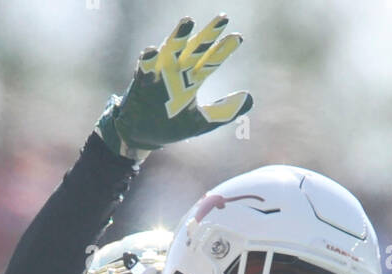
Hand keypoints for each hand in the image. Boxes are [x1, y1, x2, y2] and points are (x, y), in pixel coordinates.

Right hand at [97, 15, 252, 159]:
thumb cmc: (171, 126)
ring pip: (170, 51)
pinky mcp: (142, 82)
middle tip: (223, 18)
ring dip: (179, 37)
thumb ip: (224, 112)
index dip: (224, 49)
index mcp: (192, 79)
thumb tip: (250, 98)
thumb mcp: (201, 122)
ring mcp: (159, 74)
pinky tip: (152, 50)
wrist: (143, 136)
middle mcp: (177, 71)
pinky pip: (144, 68)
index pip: (211, 60)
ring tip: (188, 22)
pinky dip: (147, 59)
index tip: (238, 37)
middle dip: (208, 34)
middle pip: (195, 49)